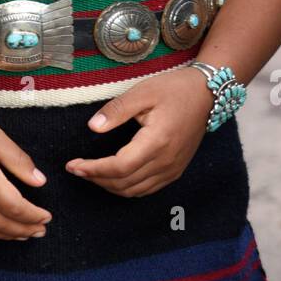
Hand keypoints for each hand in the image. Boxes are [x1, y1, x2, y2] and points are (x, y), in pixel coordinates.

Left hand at [64, 67, 211, 197]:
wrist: (207, 94)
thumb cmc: (174, 89)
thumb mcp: (143, 92)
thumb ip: (117, 110)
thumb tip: (92, 127)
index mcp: (156, 141)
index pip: (119, 167)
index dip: (93, 169)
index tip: (73, 165)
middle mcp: (166, 161)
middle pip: (124, 183)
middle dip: (96, 179)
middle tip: (76, 168)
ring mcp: (173, 169)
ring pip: (135, 191)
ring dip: (109, 186)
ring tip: (91, 173)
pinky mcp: (176, 170)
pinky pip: (148, 189)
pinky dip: (127, 188)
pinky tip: (114, 178)